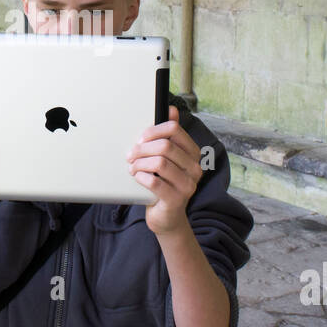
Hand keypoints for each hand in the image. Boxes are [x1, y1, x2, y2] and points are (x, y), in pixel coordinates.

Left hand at [127, 105, 203, 235]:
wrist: (166, 217)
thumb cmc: (164, 184)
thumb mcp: (167, 158)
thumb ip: (169, 135)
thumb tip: (172, 109)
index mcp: (193, 153)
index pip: (174, 130)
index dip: (152, 131)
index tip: (140, 139)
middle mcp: (195, 168)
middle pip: (165, 146)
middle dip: (142, 149)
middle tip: (131, 155)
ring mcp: (188, 185)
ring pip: (159, 163)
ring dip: (140, 164)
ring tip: (132, 168)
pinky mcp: (177, 200)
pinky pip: (155, 182)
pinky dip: (141, 177)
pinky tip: (137, 178)